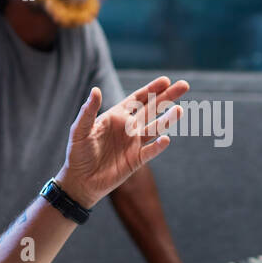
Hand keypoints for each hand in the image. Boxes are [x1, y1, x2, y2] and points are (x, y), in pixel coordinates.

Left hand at [58, 77, 188, 207]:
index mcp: (117, 117)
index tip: (165, 81)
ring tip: (180, 110)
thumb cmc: (77, 154)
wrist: (80, 181)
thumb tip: (95, 90)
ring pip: (155, 128)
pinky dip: (158, 146)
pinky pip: (150, 152)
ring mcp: (134, 144)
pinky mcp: (136, 161)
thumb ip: (88, 111)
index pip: (137, 99)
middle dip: (167, 97)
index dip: (151, 89)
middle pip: (152, 109)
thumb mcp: (80, 130)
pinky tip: (166, 139)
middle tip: (184, 86)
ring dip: (167, 119)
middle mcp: (129, 128)